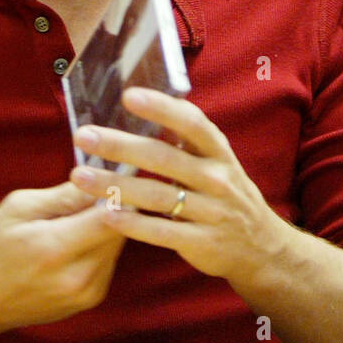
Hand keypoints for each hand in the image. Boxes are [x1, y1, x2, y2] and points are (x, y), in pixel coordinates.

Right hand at [0, 182, 125, 338]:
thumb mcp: (19, 208)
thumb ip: (64, 195)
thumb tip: (102, 179)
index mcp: (54, 249)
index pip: (111, 218)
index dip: (117, 193)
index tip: (113, 176)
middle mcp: (77, 277)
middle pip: (120, 231)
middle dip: (113, 207)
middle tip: (94, 191)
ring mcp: (86, 293)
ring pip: (118, 245)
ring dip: (107, 226)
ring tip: (77, 217)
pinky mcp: (91, 299)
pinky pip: (109, 261)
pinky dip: (100, 245)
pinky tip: (76, 240)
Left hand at [68, 88, 290, 288]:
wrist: (261, 247)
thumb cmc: (226, 194)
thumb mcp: (217, 161)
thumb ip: (186, 140)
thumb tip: (142, 107)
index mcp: (218, 152)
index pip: (191, 123)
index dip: (161, 108)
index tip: (129, 96)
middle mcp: (217, 178)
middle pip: (163, 158)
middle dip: (121, 145)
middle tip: (84, 136)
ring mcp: (211, 212)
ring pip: (156, 195)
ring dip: (114, 185)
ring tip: (80, 176)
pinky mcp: (202, 242)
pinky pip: (162, 231)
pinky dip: (133, 223)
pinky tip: (105, 214)